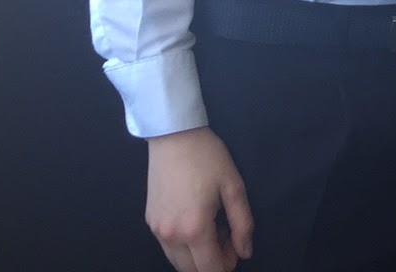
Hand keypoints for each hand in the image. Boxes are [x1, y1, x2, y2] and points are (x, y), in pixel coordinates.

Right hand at [146, 127, 253, 271]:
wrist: (173, 136)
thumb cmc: (207, 157)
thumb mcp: (233, 187)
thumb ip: (243, 223)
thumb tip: (245, 252)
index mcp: (194, 228)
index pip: (209, 268)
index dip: (227, 265)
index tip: (237, 249)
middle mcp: (171, 235)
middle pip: (191, 270)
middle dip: (212, 262)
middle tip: (227, 237)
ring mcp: (156, 230)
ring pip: (178, 261)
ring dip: (197, 255)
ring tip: (213, 228)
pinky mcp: (150, 221)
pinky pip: (168, 246)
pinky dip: (183, 245)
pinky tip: (195, 221)